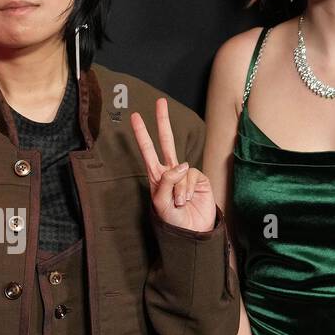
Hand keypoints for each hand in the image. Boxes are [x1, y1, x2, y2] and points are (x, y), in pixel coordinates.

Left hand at [130, 96, 216, 232]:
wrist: (192, 232)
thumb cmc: (172, 222)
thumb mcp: (161, 204)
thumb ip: (166, 182)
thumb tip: (181, 164)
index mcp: (156, 176)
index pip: (148, 151)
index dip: (142, 134)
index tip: (135, 117)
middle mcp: (170, 172)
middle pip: (166, 142)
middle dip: (162, 122)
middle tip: (160, 102)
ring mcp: (185, 174)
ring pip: (181, 167)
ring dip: (179, 189)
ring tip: (179, 204)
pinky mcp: (199, 178)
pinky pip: (192, 176)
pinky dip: (188, 189)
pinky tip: (188, 200)